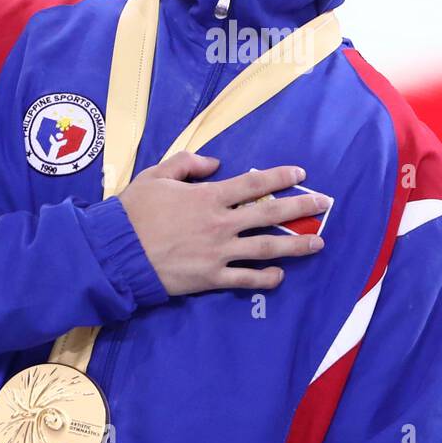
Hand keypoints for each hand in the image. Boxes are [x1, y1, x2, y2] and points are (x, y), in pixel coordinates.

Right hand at [116, 152, 328, 294]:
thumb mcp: (156, 175)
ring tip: (319, 243)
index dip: (280, 177)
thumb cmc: (134, 212)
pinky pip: (246, 279)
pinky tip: (281, 276)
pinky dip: (266, 278)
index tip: (300, 174)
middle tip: (325, 203)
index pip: (254, 183)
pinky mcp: (211, 277)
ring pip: (267, 248)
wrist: (116, 252)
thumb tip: (216, 164)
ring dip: (296, 245)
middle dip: (301, 207)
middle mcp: (221, 223)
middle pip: (270, 214)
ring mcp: (218, 252)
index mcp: (209, 196)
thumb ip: (188, 163)